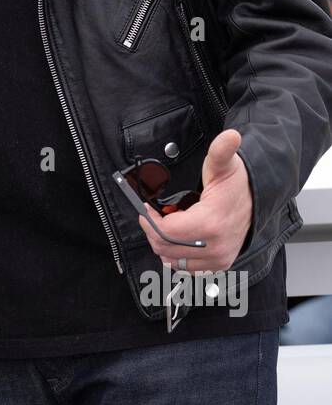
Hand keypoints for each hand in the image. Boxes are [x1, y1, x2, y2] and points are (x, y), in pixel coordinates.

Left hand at [139, 128, 252, 273]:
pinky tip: (180, 238)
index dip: (150, 220)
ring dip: (164, 244)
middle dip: (154, 231)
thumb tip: (230, 136)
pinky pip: (186, 268)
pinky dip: (177, 256)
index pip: (165, 232)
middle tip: (153, 216)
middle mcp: (215, 247)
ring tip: (169, 225)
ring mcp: (218, 259)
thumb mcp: (225, 165)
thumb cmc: (238, 185)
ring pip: (173, 261)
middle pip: (165, 248)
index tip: (146, 208)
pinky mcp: (219, 265)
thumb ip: (221, 150)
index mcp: (211, 224)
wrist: (258, 200)